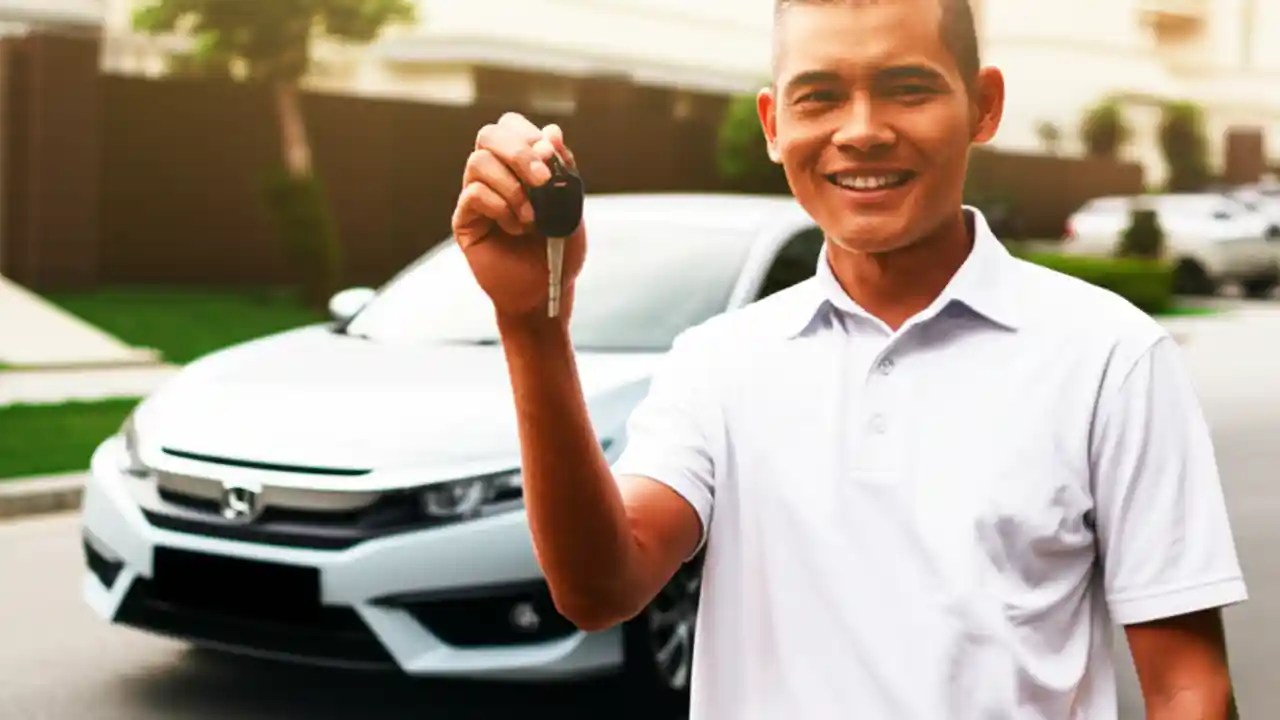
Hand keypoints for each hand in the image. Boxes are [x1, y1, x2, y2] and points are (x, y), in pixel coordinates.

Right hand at [452, 112, 586, 321]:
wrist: (547, 291)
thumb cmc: (559, 250)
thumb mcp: (571, 206)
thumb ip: (562, 168)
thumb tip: (551, 132)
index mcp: (520, 165)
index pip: (511, 126)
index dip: (528, 134)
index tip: (550, 159)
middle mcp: (495, 175)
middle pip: (489, 135)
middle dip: (518, 152)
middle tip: (542, 181)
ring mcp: (477, 196)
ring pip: (478, 162)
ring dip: (512, 187)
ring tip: (531, 217)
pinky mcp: (465, 220)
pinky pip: (473, 194)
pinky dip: (500, 207)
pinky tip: (515, 228)